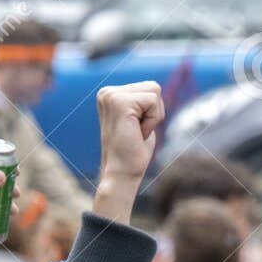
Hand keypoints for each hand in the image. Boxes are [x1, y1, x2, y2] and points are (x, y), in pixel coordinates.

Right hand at [93, 81, 163, 224]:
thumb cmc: (133, 154)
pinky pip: (153, 101)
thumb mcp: (140, 122)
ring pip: (154, 91)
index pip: (149, 88)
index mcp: (110, 94)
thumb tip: (154, 88)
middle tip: (137, 132)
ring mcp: (110, 95)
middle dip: (154, 113)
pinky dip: (152, 121)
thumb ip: (144, 104)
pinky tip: (137, 133)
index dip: (152, 112)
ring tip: (136, 132)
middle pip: (153, 87)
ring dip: (154, 117)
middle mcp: (107, 92)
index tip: (136, 130)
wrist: (121, 174)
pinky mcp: (119, 102)